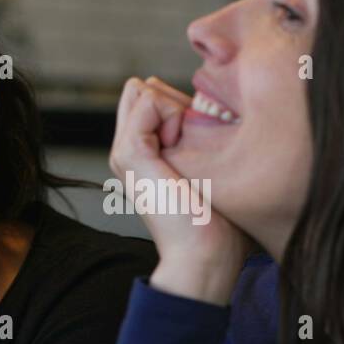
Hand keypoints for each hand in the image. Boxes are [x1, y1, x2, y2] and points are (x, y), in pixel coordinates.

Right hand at [110, 77, 250, 303]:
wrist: (204, 256)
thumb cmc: (220, 223)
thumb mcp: (212, 170)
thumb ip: (206, 139)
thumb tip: (220, 111)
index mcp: (142, 152)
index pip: (153, 93)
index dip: (184, 105)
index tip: (204, 145)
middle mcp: (127, 148)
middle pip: (145, 86)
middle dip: (178, 102)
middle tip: (196, 147)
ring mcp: (123, 149)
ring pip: (145, 88)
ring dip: (177, 109)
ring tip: (188, 152)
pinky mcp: (129, 152)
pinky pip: (149, 99)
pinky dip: (174, 116)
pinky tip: (183, 152)